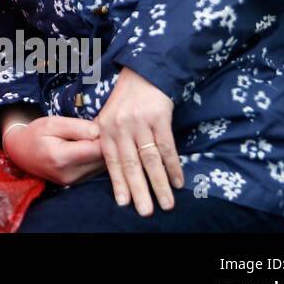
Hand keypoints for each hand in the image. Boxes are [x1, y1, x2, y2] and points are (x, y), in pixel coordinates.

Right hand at [1, 111, 104, 185]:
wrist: (21, 153)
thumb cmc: (36, 134)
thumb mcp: (52, 123)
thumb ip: (76, 127)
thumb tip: (99, 131)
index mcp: (61, 157)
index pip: (97, 148)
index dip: (104, 135)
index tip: (101, 122)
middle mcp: (69, 174)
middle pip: (102, 158)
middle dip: (105, 142)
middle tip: (99, 128)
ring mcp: (73, 181)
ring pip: (102, 165)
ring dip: (102, 150)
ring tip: (92, 137)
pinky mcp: (77, 183)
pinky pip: (96, 169)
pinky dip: (96, 157)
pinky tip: (88, 146)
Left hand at [95, 66, 184, 215]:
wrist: (144, 71)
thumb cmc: (127, 98)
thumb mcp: (110, 116)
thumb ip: (110, 139)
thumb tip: (114, 168)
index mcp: (105, 128)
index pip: (111, 161)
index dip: (118, 183)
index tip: (124, 203)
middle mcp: (121, 127)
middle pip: (131, 164)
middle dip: (139, 191)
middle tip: (145, 212)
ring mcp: (140, 123)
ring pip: (150, 160)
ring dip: (159, 184)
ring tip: (166, 203)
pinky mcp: (159, 118)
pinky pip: (167, 148)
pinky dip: (173, 166)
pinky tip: (178, 181)